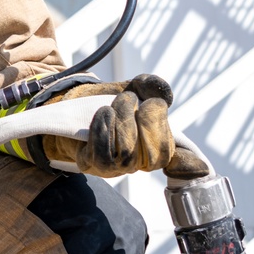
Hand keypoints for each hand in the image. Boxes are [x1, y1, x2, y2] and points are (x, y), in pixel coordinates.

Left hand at [44, 75, 206, 178]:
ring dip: (122, 120)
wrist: (74, 105)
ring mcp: (115, 167)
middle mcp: (139, 162)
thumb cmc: (110, 100)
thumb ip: (151, 87)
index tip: (168, 121)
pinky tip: (103, 113)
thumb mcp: (134, 88)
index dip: (180, 150)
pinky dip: (104, 129)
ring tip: (113, 104)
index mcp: (155, 147)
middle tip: (129, 98)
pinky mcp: (92, 164)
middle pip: (154, 155)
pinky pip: (103, 154)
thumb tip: (163, 91)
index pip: (175, 158)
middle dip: (145, 121)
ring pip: (128, 153)